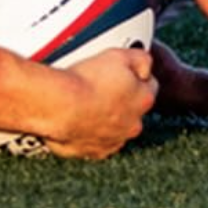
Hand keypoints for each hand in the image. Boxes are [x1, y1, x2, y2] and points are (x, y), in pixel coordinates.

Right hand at [41, 47, 158, 159]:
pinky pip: (96, 140)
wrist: (58, 106)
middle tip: (99, 85)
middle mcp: (134, 124)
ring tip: (84, 102)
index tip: (120, 71)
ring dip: (105, 116)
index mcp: (143, 99)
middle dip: (121, 99)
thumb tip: (146, 65)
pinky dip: (89, 131)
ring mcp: (115, 140)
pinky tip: (76, 118)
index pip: (149, 85)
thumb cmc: (86, 80)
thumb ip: (140, 59)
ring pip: (115, 127)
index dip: (134, 75)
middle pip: (132, 109)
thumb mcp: (118, 56)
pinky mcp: (95, 152)